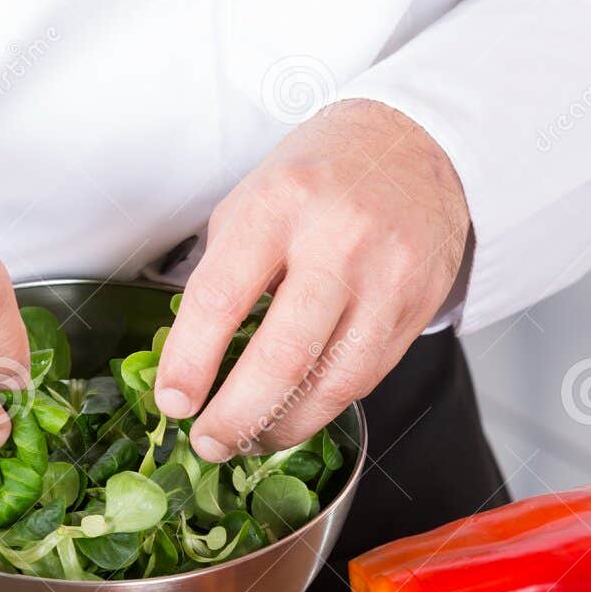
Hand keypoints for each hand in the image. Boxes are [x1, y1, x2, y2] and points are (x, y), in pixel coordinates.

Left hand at [156, 98, 469, 460]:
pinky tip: (293, 417)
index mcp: (280, 204)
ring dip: (281, 428)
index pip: (223, 297)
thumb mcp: (256, 199)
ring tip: (248, 442)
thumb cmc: (320, 178)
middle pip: (282, 357)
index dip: (192, 361)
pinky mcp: (417, 310)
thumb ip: (225, 272)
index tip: (173, 402)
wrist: (415, 148)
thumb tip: (192, 362)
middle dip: (236, 415)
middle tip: (209, 443)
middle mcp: (338, 242)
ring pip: (330, 383)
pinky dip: (321, 410)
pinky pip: (363, 379)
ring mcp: (386, 280)